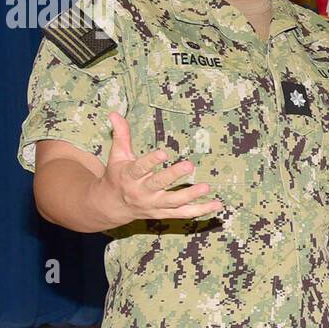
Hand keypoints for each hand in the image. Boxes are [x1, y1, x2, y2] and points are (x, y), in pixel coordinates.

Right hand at [87, 112, 224, 225]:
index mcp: (129, 176)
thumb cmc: (118, 176)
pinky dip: (200, 210)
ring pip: (173, 201)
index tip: (163, 153)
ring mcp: (154, 205)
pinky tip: (216, 205)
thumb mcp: (117, 156)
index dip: (151, 161)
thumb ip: (121, 135)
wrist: (112, 206)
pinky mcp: (164, 213)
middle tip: (189, 166)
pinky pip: (183, 214)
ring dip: (190, 195)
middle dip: (173, 176)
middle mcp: (142, 192)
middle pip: (158, 184)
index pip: (140, 168)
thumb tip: (114, 113)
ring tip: (206, 187)